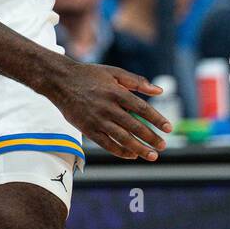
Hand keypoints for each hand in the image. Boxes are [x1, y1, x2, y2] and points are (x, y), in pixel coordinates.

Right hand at [44, 61, 171, 160]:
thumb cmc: (90, 75)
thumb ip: (136, 81)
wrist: (60, 81)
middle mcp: (108, 107)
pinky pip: (106, 144)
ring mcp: (97, 119)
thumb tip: (159, 91)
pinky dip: (120, 151)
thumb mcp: (114, 73)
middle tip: (163, 146)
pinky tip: (131, 155)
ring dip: (139, 148)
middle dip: (150, 138)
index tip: (169, 128)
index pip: (141, 108)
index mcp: (116, 91)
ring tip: (152, 156)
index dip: (156, 119)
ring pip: (122, 138)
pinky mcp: (87, 129)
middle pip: (134, 126)